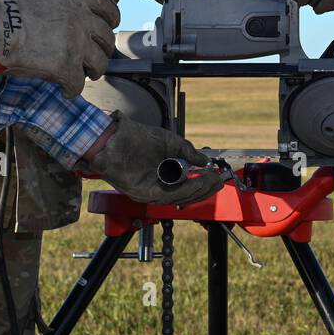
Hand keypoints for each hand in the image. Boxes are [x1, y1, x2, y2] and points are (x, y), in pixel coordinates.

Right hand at [0, 0, 119, 96]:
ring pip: (100, 63)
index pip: (108, 8)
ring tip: (85, 75)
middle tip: (95, 55)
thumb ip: (56, 2)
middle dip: (103, 49)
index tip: (109, 26)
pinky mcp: (66, 68)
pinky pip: (78, 84)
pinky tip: (66, 91)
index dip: (111, 19)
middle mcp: (82, 20)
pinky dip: (72, 90)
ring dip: (94, 71)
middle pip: (107, 38)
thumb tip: (55, 9)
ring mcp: (77, 45)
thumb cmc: (4, 8)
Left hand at [84, 115, 225, 204]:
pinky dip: (185, 189)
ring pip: (180, 197)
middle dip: (205, 189)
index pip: (188, 187)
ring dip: (198, 189)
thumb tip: (204, 162)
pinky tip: (196, 181)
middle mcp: (158, 187)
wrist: (114, 137)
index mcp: (164, 177)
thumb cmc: (137, 137)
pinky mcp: (144, 193)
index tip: (219, 178)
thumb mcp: (170, 142)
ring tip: (211, 180)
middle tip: (218, 180)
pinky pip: (169, 195)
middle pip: (187, 196)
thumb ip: (187, 152)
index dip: (205, 184)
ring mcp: (150, 192)